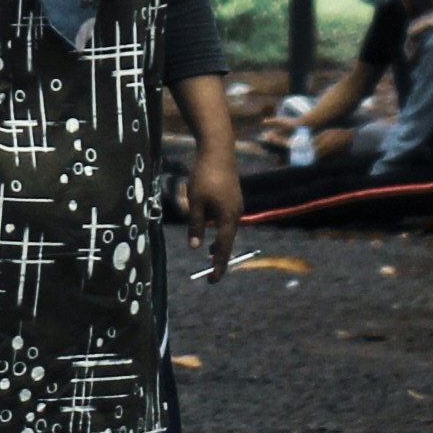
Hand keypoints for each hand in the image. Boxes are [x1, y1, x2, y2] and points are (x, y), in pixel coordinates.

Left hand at [186, 132, 241, 276]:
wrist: (219, 150)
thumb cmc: (205, 176)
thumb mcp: (195, 202)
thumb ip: (196, 225)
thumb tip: (195, 247)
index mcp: (228, 218)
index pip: (222, 248)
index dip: (217, 266)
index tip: (212, 281)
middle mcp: (236, 213)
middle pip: (228, 241)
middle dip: (219, 257)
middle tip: (211, 273)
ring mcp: (237, 205)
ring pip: (228, 229)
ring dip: (219, 242)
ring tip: (209, 252)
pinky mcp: (234, 197)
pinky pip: (228, 218)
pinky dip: (220, 228)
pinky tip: (212, 226)